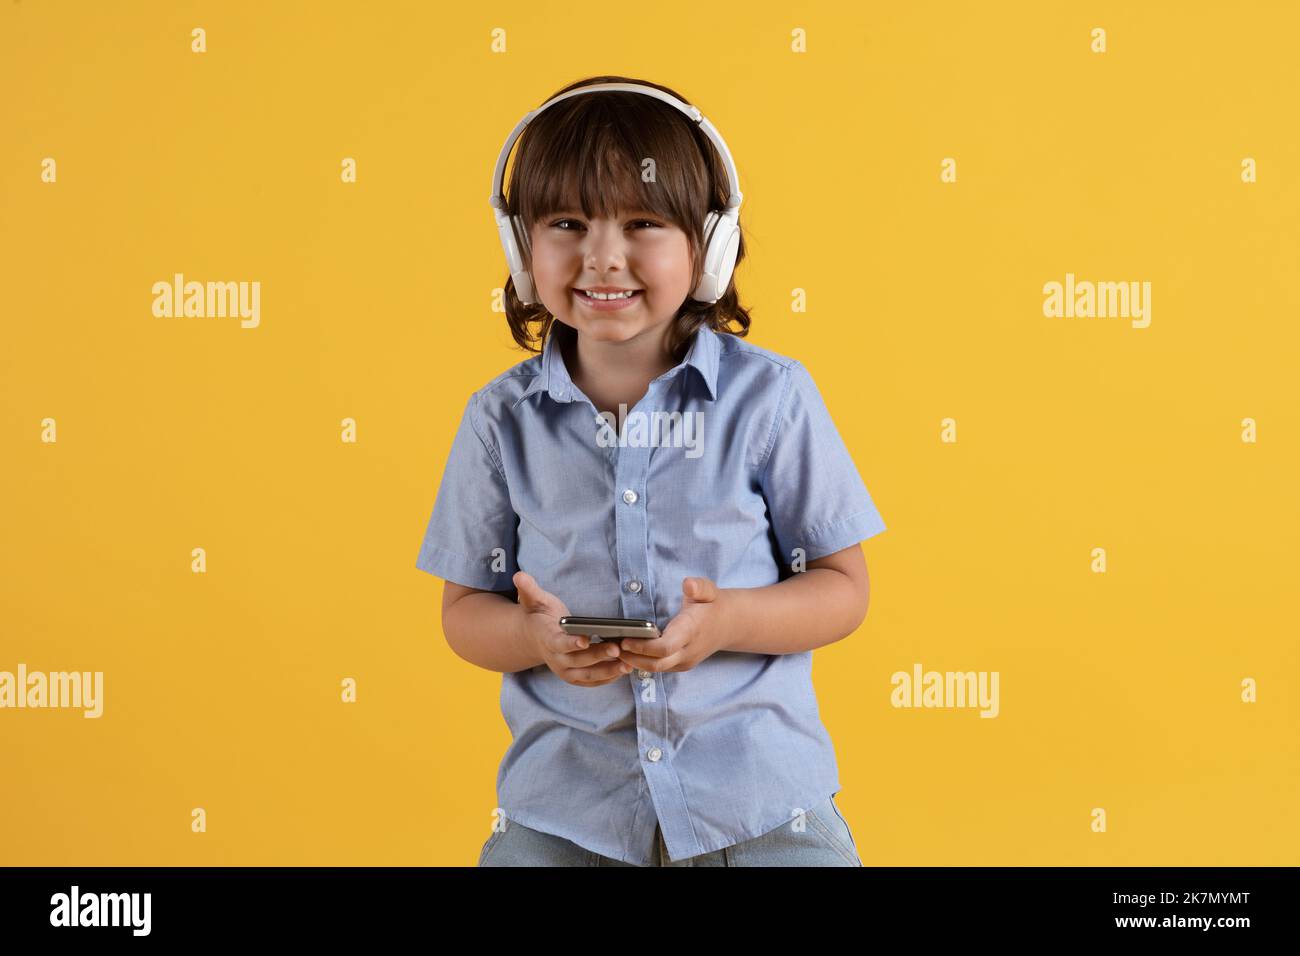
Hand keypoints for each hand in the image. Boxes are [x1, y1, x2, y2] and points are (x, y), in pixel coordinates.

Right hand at [513, 571, 632, 685]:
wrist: (534, 638)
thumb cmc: (540, 615)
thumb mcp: (534, 600)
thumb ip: (529, 589)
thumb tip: (519, 575)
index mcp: (547, 639)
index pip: (559, 643)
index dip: (571, 642)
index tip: (585, 639)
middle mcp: (555, 659)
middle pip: (578, 660)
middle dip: (597, 655)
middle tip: (616, 648)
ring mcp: (565, 671)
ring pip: (587, 675)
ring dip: (607, 671)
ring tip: (626, 664)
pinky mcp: (574, 677)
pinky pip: (592, 681)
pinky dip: (608, 678)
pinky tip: (623, 670)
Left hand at [616, 577, 732, 673]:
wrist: (729, 624)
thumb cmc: (713, 604)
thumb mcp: (709, 590)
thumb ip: (698, 586)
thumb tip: (688, 584)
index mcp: (691, 632)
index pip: (664, 647)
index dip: (643, 647)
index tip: (624, 639)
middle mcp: (688, 651)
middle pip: (656, 664)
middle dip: (632, 658)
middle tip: (611, 647)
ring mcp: (685, 661)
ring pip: (656, 669)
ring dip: (634, 662)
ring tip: (613, 650)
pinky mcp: (681, 665)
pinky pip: (659, 668)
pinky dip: (641, 663)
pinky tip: (626, 653)